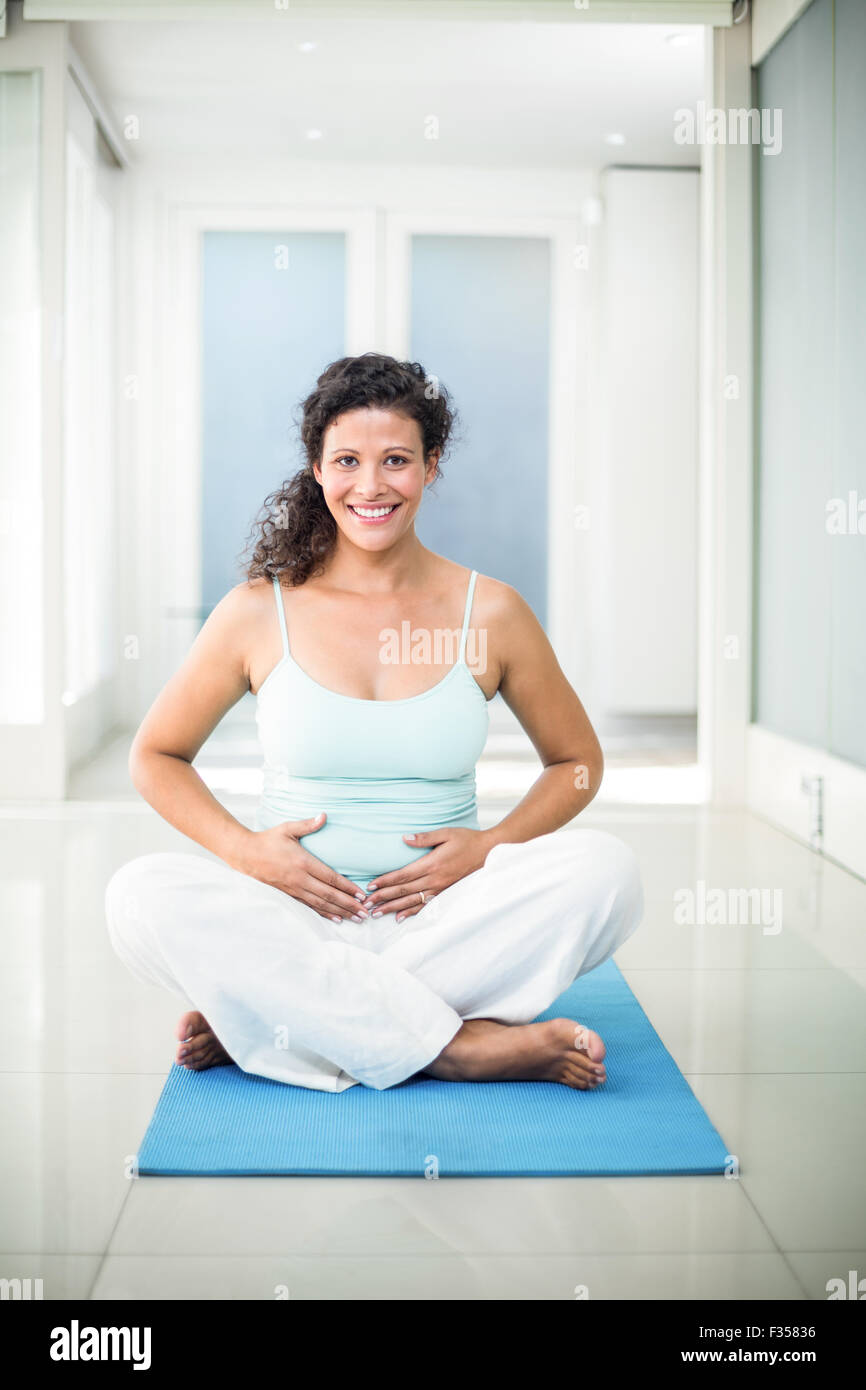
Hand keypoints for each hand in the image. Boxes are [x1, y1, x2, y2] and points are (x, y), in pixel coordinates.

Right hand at [238, 813, 367, 922]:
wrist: (245, 855)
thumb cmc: (268, 840)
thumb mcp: (287, 829)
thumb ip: (307, 825)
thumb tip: (324, 815)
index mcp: (303, 862)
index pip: (330, 878)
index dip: (347, 888)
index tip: (361, 895)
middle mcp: (300, 879)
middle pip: (329, 895)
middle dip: (348, 905)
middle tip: (365, 913)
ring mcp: (293, 889)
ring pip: (321, 904)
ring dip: (340, 911)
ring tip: (355, 918)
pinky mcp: (288, 894)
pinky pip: (309, 906)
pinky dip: (324, 913)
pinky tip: (336, 918)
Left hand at [362, 826, 492, 922]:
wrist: (489, 852)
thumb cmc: (467, 840)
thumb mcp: (446, 833)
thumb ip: (424, 838)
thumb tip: (404, 838)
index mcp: (432, 864)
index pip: (402, 875)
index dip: (385, 881)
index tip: (370, 886)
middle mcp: (434, 879)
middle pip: (403, 891)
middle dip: (383, 898)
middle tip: (366, 904)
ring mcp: (440, 889)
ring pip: (412, 901)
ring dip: (393, 908)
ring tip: (376, 913)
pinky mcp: (445, 893)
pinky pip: (426, 906)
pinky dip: (411, 913)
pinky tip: (399, 918)